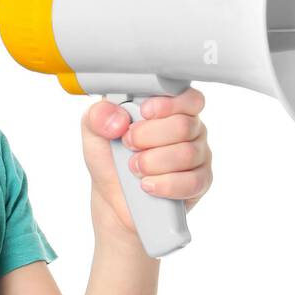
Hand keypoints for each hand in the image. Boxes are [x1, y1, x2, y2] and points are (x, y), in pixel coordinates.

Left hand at [81, 89, 212, 245]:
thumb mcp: (94, 131)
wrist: (112, 197)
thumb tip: (118, 119)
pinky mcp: (200, 182)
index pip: (188, 97)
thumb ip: (98, 116)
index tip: (144, 112)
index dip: (168, 104)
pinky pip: (193, 181)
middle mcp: (189, 128)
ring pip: (188, 154)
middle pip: (185, 125)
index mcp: (169, 107)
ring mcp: (198, 155)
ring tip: (133, 167)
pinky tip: (148, 185)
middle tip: (128, 144)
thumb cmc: (109, 158)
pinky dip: (166, 184)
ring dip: (154, 162)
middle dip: (150, 136)